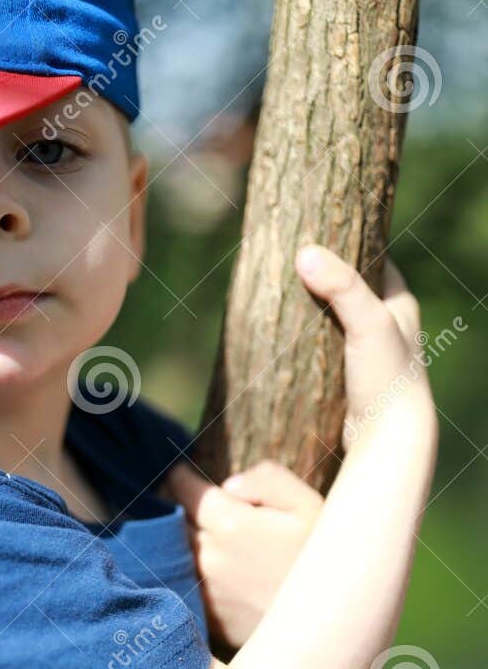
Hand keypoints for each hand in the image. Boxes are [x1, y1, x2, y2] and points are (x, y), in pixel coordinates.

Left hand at [162, 459, 324, 650]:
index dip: (180, 477)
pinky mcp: (211, 621)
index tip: (181, 473)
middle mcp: (209, 559)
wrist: (336, 625)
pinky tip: (209, 572)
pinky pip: (187, 589)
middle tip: (186, 502)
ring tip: (196, 535)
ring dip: (179, 544)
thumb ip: (267, 480)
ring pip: (175, 557)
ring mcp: (207, 593)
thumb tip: (229, 485)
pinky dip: (190, 575)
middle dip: (178, 510)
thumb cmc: (326, 559)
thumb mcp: (309, 505)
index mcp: (230, 525)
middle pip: (173, 524)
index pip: (184, 491)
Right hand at [294, 244, 436, 449]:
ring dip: (304, 311)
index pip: (372, 257)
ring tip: (270, 292)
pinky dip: (300, 340)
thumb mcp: (369, 324)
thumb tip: (304, 253)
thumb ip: (342, 286)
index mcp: (399, 302)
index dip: (344, 240)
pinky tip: (275, 336)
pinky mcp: (343, 378)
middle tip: (280, 258)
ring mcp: (362, 352)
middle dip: (317, 275)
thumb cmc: (387, 379)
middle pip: (346, 287)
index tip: (311, 228)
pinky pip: (317, 349)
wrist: (388, 440)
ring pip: (329, 320)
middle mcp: (384, 324)